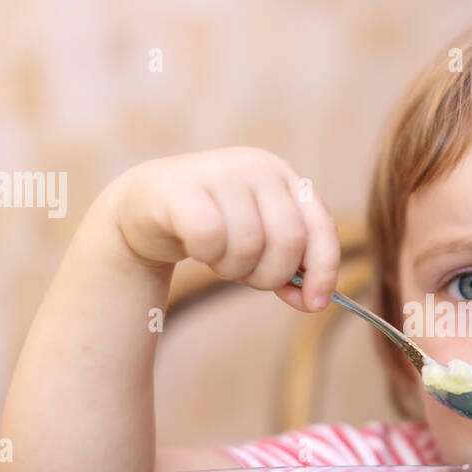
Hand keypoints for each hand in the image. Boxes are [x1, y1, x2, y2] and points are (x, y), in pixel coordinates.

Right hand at [107, 146, 339, 312]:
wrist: (147, 207)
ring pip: (249, 244)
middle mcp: (257, 167)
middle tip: (246, 277)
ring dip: (234, 269)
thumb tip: (315, 301)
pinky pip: (210, 237)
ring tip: (218, 258)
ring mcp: (219, 172)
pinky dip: (207, 255)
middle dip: (270, 275)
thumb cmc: (213, 228)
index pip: (320, 226)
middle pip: (288, 240)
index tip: (316, 304)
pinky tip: (198, 250)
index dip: (324, 269)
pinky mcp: (182, 189)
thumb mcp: (260, 243)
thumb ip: (290, 267)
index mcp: (284, 178)